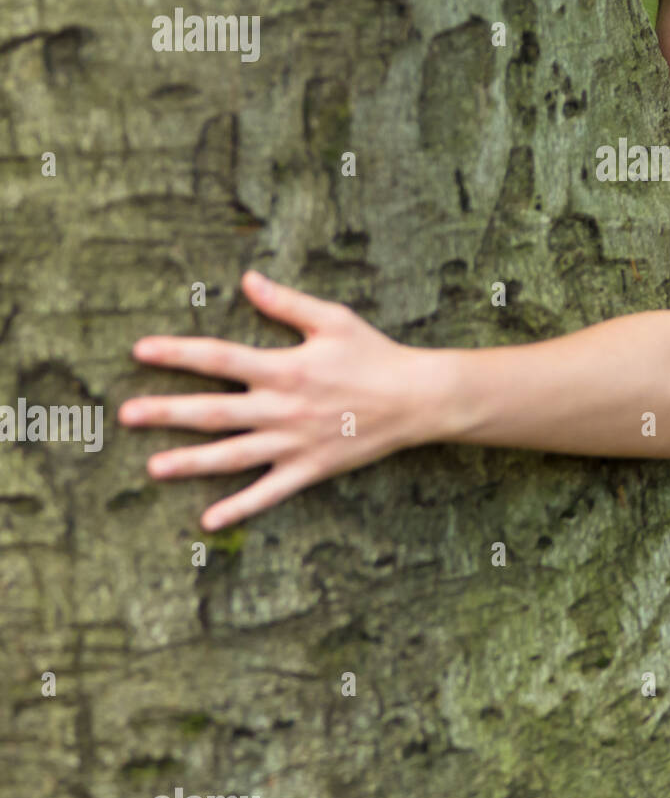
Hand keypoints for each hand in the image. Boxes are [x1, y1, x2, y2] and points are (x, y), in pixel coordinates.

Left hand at [120, 271, 425, 531]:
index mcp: (286, 367)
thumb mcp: (333, 319)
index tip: (141, 350)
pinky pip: (269, 492)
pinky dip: (239, 507)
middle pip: (215, 411)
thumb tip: (248, 278)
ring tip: (152, 468)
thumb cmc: (375, 354)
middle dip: (167, 413)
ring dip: (191, 462)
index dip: (179, 353)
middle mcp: (283, 407)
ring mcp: (295, 442)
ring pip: (233, 455)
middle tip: (126, 415)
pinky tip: (208, 519)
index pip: (221, 358)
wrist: (416, 399)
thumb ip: (287, 302)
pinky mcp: (310, 468)